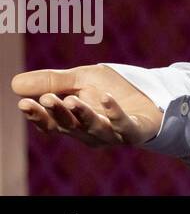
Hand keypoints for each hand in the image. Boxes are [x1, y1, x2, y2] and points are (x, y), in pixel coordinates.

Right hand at [11, 65, 161, 147]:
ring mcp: (113, 134)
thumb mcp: (81, 80)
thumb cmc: (113, 89)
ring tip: (70, 100)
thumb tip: (15, 84)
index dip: (37, 115)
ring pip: (94, 128)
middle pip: (70, 126)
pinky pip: (123, 125)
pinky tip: (106, 97)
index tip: (24, 103)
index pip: (51, 123)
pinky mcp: (135, 130)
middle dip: (57, 113)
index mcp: (74, 122)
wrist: (151, 94)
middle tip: (47, 99)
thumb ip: (53, 82)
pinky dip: (114, 112)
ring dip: (82, 114)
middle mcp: (90, 132)